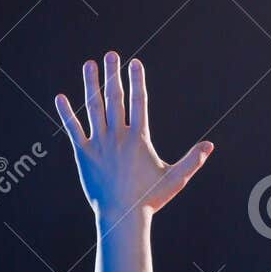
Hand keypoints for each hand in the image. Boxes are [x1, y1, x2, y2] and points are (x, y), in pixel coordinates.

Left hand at [55, 51, 212, 219]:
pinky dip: (66, 113)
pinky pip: (72, 129)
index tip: (135, 63)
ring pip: (93, 107)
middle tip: (112, 54)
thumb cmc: (150, 199)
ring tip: (89, 65)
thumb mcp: (175, 178)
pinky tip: (59, 97)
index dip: (137, 80)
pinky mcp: (83, 154)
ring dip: (90, 84)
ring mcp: (99, 143)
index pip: (139, 101)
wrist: (121, 216)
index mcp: (139, 138)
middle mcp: (118, 136)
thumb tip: (210, 145)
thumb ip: (192, 159)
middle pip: (115, 97)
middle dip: (114, 74)